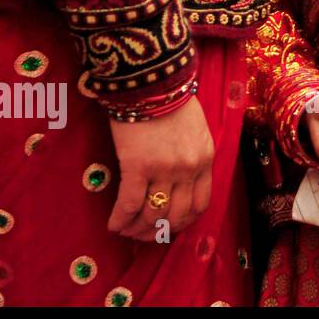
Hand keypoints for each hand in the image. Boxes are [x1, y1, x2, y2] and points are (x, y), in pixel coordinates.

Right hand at [107, 95, 212, 241]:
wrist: (153, 82)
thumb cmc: (172, 101)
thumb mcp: (196, 131)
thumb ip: (193, 156)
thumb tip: (179, 180)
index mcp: (205, 159)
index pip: (201, 203)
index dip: (184, 221)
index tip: (171, 226)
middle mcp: (189, 169)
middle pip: (177, 214)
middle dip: (161, 230)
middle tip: (145, 235)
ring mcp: (165, 169)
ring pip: (154, 214)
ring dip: (139, 229)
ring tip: (127, 231)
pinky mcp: (138, 166)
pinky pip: (130, 204)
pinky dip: (121, 220)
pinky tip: (113, 225)